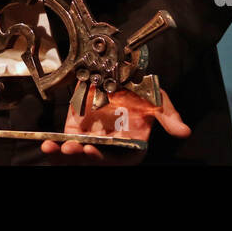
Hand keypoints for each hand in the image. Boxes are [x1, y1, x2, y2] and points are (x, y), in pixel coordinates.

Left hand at [41, 87, 190, 162]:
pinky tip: (47, 145)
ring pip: (78, 157)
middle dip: (81, 159)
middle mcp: (111, 148)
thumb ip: (167, 115)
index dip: (105, 159)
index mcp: (132, 146)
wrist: (118, 69)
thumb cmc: (139, 87)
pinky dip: (55, 148)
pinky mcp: (76, 131)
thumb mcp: (156, 98)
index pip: (120, 159)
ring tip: (52, 150)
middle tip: (70, 150)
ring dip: (65, 157)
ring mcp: (92, 140)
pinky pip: (64, 144)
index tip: (92, 150)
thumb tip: (184, 131)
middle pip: (95, 161)